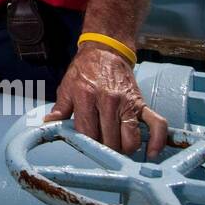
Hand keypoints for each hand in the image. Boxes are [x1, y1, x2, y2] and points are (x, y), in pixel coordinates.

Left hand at [43, 44, 167, 156]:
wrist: (106, 51)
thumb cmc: (85, 70)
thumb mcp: (66, 87)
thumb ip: (59, 109)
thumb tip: (47, 125)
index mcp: (86, 96)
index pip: (87, 133)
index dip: (86, 146)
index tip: (85, 150)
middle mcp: (108, 101)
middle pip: (109, 140)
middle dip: (105, 151)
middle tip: (101, 151)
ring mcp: (127, 103)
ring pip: (130, 139)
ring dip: (124, 149)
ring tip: (117, 148)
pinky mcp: (142, 104)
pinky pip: (157, 125)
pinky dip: (156, 141)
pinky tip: (150, 153)